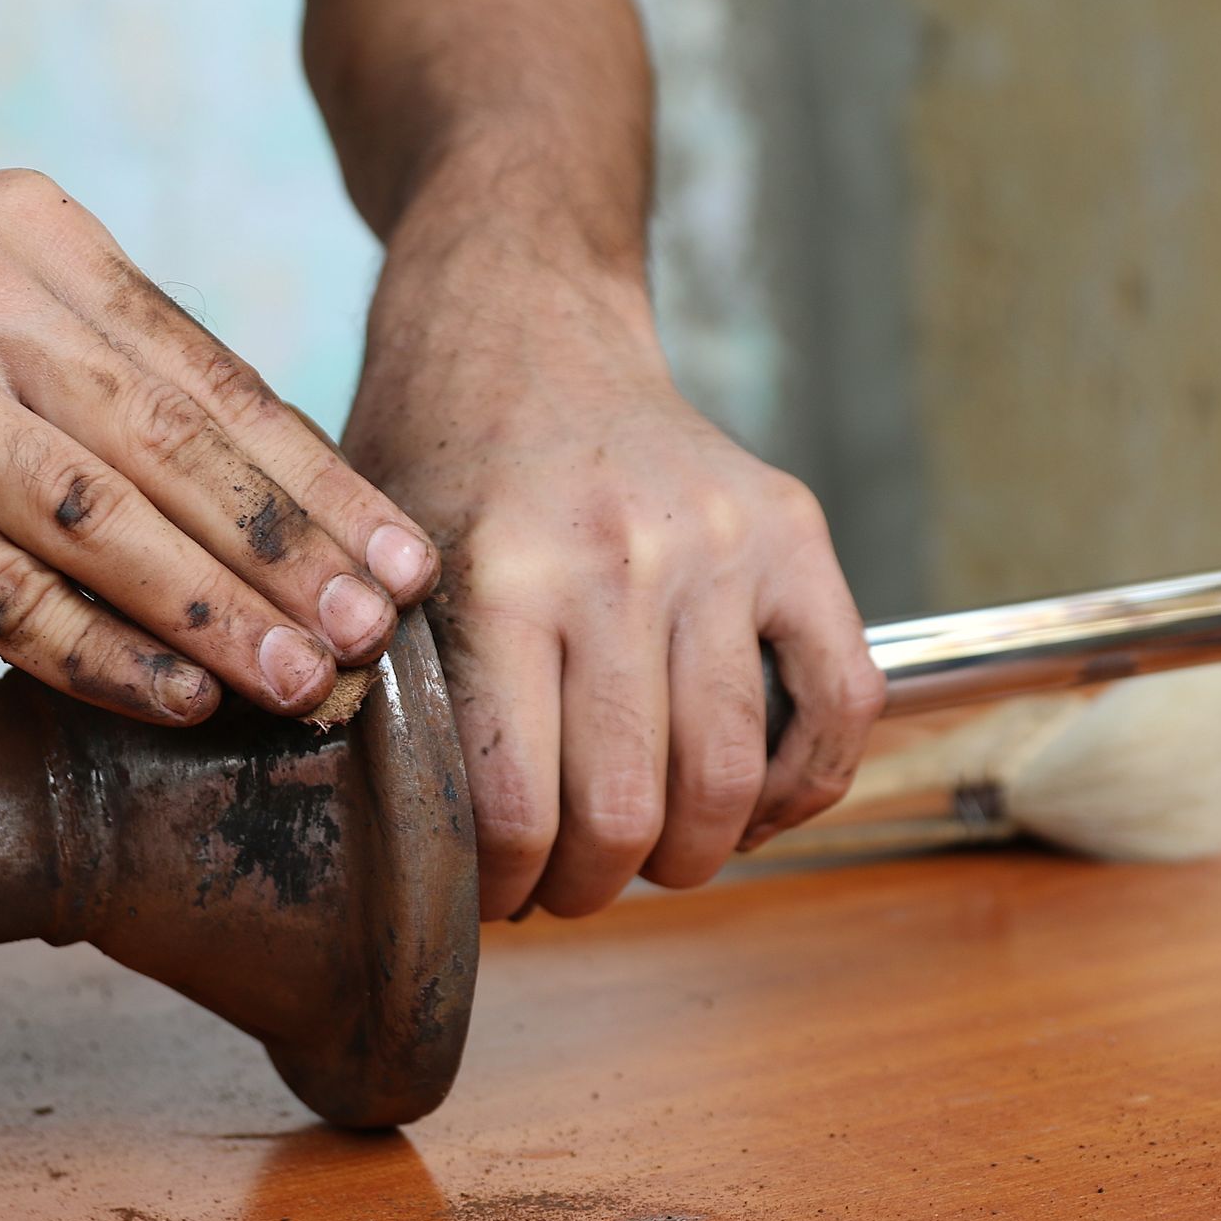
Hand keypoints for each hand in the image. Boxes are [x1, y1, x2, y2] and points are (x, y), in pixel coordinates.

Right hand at [0, 170, 439, 721]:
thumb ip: (93, 378)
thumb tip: (265, 502)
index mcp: (28, 229)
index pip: (205, 367)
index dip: (314, 472)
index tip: (399, 556)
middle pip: (171, 432)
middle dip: (289, 543)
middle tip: (376, 628)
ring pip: (96, 506)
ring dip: (210, 604)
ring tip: (299, 676)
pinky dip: (91, 645)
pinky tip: (170, 695)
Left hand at [345, 243, 884, 919]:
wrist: (522, 327)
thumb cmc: (438, 466)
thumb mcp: (379, 574)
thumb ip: (393, 700)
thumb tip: (415, 860)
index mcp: (500, 580)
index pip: (518, 804)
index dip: (509, 884)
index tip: (497, 893)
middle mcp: (617, 560)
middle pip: (630, 812)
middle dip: (593, 883)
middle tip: (568, 881)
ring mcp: (720, 545)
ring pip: (732, 779)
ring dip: (690, 854)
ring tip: (648, 852)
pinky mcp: (795, 531)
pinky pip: (841, 703)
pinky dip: (803, 785)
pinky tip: (748, 804)